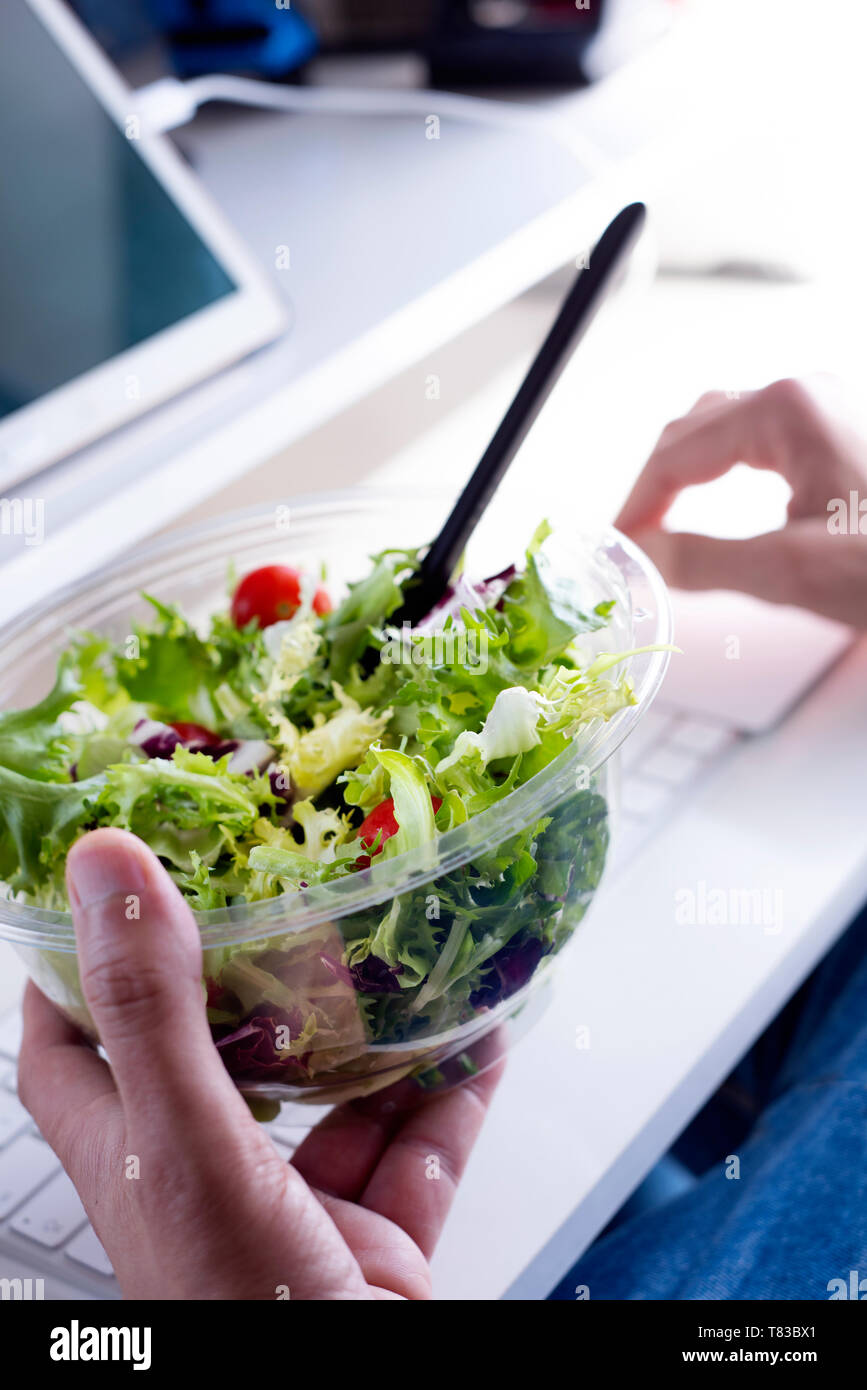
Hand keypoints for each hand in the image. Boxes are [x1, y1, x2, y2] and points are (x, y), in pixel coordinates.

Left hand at [17, 828, 499, 1299]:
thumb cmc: (245, 1321)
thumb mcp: (189, 1147)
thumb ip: (152, 1011)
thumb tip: (106, 869)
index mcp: (135, 1159)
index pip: (76, 1049)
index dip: (83, 968)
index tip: (120, 884)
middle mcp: (210, 1182)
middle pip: (219, 1057)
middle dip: (257, 976)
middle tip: (290, 886)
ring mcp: (298, 1215)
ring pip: (335, 1096)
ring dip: (375, 1027)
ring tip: (405, 942)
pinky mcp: (377, 1243)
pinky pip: (422, 1148)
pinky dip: (457, 1089)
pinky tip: (483, 1029)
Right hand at [616, 378, 866, 626]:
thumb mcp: (791, 571)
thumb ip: (702, 561)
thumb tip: (641, 554)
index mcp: (786, 411)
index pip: (677, 453)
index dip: (637, 503)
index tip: (617, 546)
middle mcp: (805, 395)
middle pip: (697, 430)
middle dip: (656, 484)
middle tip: (633, 538)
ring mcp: (826, 410)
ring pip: (727, 430)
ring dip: (687, 471)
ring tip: (661, 518)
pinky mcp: (842, 433)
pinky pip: (761, 438)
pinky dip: (723, 467)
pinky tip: (714, 496)